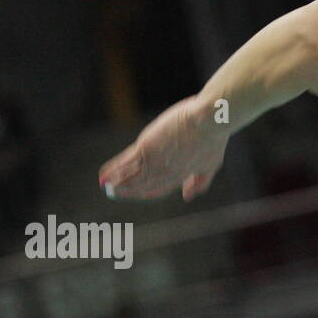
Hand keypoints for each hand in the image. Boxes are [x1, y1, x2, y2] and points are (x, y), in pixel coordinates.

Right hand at [98, 95, 227, 200]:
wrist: (208, 120)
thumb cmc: (212, 137)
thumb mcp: (210, 164)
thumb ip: (199, 182)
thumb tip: (187, 196)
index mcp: (180, 176)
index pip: (160, 189)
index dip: (146, 192)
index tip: (136, 194)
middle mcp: (165, 174)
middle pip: (143, 185)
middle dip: (128, 190)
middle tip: (114, 192)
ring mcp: (155, 162)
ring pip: (131, 176)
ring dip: (117, 182)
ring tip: (105, 185)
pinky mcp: (146, 149)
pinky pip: (126, 163)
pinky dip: (114, 170)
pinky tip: (104, 175)